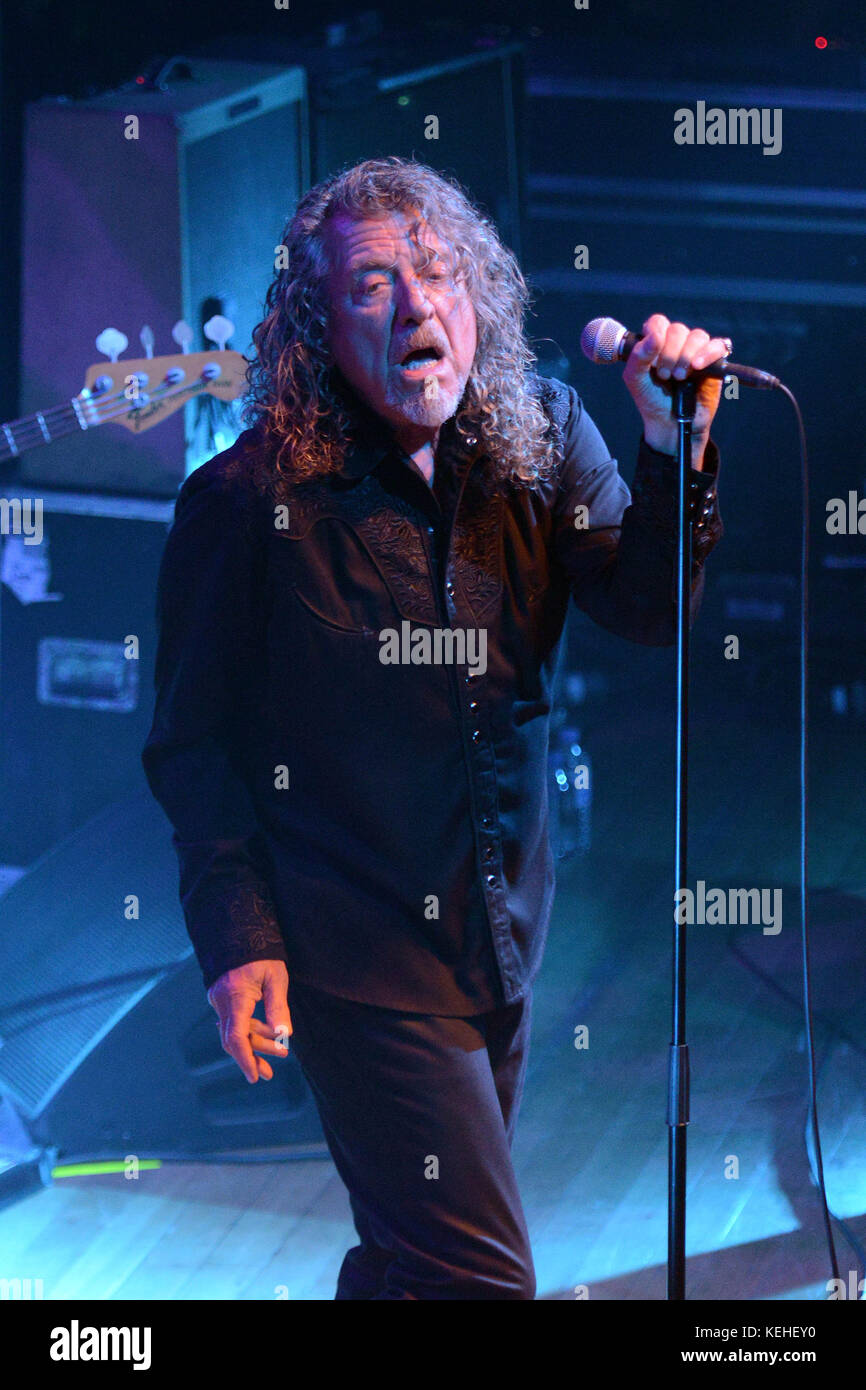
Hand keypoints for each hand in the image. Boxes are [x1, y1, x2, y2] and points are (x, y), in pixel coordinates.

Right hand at [208, 959, 291, 1083]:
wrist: (240, 932)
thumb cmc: (262, 954)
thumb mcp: (276, 978)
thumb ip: (278, 1007)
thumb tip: (285, 1035)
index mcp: (235, 996)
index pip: (236, 1037)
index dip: (246, 1059)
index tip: (255, 1077)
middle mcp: (222, 1001)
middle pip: (235, 1039)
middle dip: (256, 1054)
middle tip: (281, 1059)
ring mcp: (219, 1000)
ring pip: (235, 1032)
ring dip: (256, 1043)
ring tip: (280, 1052)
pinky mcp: (222, 999)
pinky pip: (234, 1022)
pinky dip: (250, 1031)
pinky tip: (267, 1035)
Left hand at [622, 314, 729, 464]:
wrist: (670, 424)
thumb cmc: (652, 401)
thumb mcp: (636, 380)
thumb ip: (638, 357)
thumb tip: (655, 335)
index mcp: (655, 344)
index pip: (658, 323)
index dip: (656, 334)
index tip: (653, 355)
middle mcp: (676, 345)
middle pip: (678, 329)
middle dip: (670, 353)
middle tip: (665, 375)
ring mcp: (696, 352)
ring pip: (697, 336)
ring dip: (686, 355)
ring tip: (679, 377)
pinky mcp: (714, 362)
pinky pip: (718, 346)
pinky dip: (708, 353)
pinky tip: (697, 366)